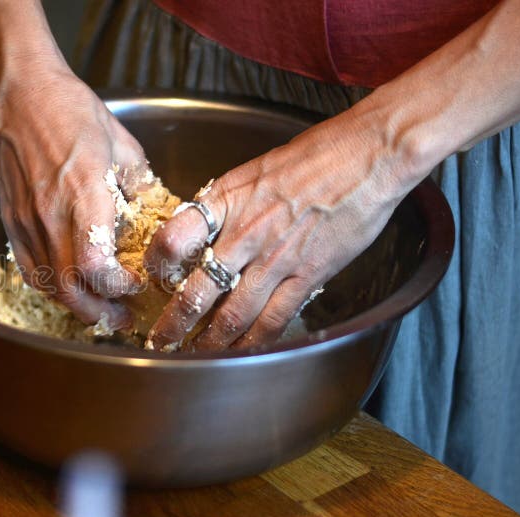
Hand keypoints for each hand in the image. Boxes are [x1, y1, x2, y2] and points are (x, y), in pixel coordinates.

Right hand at [0, 63, 150, 329]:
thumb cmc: (69, 111)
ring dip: (75, 304)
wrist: (19, 93)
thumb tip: (156, 214)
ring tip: (98, 309)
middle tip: (122, 316)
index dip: (117, 286)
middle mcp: (51, 214)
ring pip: (48, 284)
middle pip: (70, 287)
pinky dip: (51, 287)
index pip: (94, 265)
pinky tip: (68, 287)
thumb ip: (140, 185)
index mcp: (83, 194)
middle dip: (100, 310)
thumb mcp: (122, 144)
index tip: (136, 283)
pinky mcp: (12, 220)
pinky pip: (29, 268)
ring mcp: (27, 220)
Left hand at [144, 110, 407, 350]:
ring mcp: (275, 259)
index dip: (157, 263)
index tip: (152, 278)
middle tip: (160, 341)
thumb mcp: (253, 171)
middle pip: (197, 290)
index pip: (173, 238)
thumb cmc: (314, 156)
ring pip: (232, 314)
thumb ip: (227, 204)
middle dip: (174, 322)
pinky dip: (255, 342)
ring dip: (210, 342)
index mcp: (225, 201)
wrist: (367, 155)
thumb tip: (205, 227)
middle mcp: (243, 234)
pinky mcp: (307, 276)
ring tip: (194, 357)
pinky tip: (242, 354)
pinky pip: (274, 319)